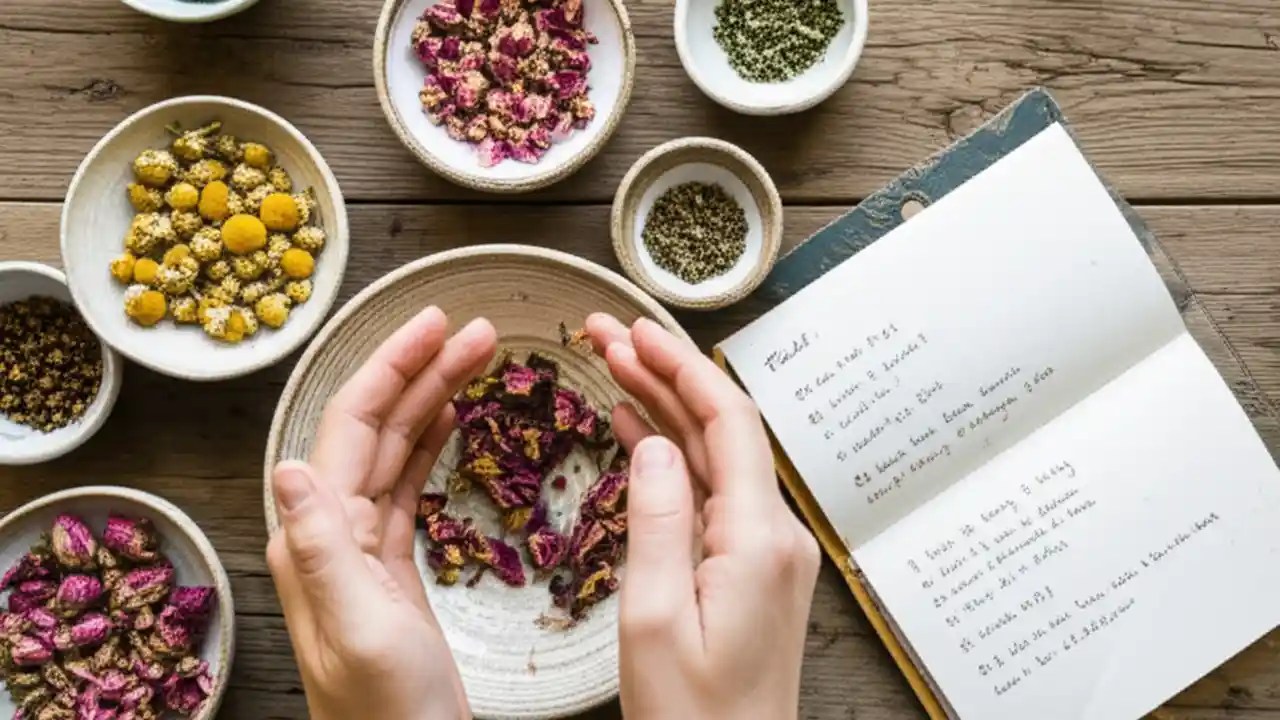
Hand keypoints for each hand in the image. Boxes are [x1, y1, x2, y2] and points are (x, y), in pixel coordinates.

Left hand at [267, 307, 496, 719]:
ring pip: (395, 451)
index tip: (434, 326)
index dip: (392, 368)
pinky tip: (450, 420)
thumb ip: (321, 548)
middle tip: (475, 331)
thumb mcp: (359, 629)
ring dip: (433, 399)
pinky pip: (406, 487)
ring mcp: (358, 549)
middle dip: (423, 370)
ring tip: (476, 358)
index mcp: (314, 538)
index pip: (351, 427)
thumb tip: (289, 466)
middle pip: (375, 428)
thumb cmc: (390, 712)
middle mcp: (327, 532)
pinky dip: (430, 444)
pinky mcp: (389, 568)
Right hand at [586, 314, 821, 719]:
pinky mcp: (752, 568)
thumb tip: (657, 442)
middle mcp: (774, 536)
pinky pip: (713, 494)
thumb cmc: (691, 718)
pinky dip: (674, 456)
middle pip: (721, 428)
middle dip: (663, 372)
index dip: (679, 366)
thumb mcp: (654, 621)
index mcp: (758, 540)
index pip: (727, 422)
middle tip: (605, 335)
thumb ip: (657, 522)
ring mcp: (767, 552)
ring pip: (716, 456)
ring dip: (666, 407)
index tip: (633, 332)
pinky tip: (639, 430)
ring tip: (611, 364)